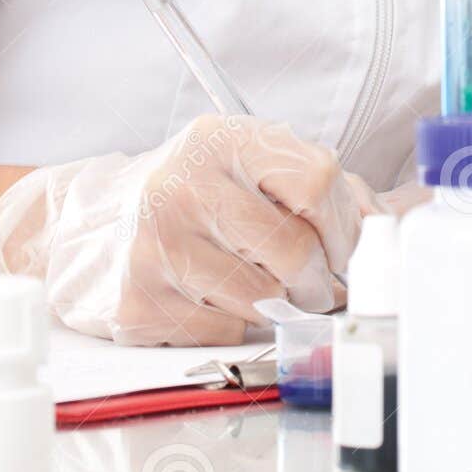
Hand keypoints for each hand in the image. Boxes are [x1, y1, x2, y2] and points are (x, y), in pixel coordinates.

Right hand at [0, 114, 377, 344]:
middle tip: (314, 283)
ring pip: (263, 299)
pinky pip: (223, 332)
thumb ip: (320, 186)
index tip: (343, 247)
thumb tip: (381, 230)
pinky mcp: (138, 302)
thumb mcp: (250, 163)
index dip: (345, 226)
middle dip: (318, 279)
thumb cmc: (194, 194)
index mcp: (222, 138)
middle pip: (294, 250)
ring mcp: (155, 245)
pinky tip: (211, 298)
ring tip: (260, 285)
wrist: (89, 225)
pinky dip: (233, 325)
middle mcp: (183, 184)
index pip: (316, 180)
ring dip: (278, 305)